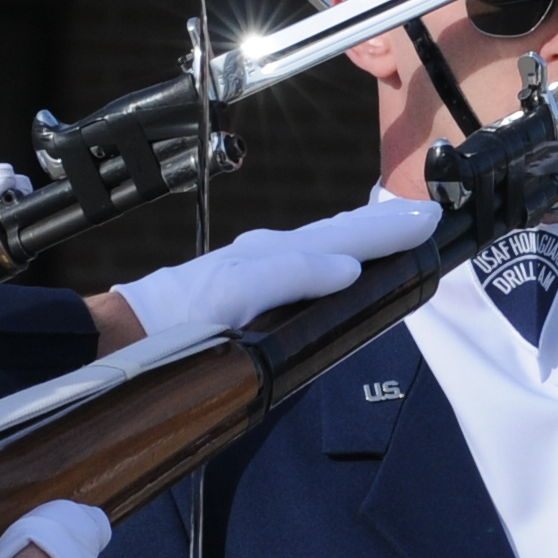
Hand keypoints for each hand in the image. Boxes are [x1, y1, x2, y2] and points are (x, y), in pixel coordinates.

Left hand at [110, 200, 440, 347]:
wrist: (126, 341)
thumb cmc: (173, 321)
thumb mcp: (236, 293)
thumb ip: (292, 274)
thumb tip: (348, 267)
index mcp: (272, 255)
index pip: (345, 235)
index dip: (388, 229)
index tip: (431, 217)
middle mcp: (267, 258)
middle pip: (337, 233)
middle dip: (384, 225)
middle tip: (428, 216)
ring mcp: (257, 276)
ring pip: (322, 248)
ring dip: (363, 238)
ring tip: (398, 232)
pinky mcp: (247, 299)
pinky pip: (304, 269)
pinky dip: (333, 261)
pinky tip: (341, 272)